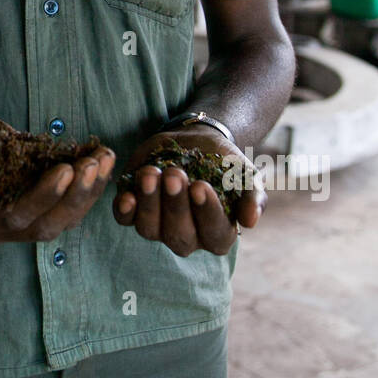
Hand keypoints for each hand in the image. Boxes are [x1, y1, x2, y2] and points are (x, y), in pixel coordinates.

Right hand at [0, 110, 116, 243]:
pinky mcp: (36, 209)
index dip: (42, 197)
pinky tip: (102, 160)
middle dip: (74, 196)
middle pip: (43, 225)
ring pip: (61, 219)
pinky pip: (66, 206)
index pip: (12, 217)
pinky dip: (87, 185)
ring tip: (105, 158)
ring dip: (88, 191)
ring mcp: (19, 222)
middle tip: (94, 164)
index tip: (65, 169)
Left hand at [113, 128, 265, 256]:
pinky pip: (125, 219)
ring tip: (152, 173)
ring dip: (149, 203)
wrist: (196, 141)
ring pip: (149, 229)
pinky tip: (127, 195)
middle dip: (175, 205)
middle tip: (175, 175)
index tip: (201, 186)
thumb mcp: (245, 174)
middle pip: (179, 235)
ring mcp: (158, 226)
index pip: (214, 233)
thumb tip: (251, 221)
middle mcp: (187, 237)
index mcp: (218, 233)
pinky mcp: (135, 211)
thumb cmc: (225, 163)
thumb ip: (253, 196)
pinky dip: (124, 209)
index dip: (207, 212)